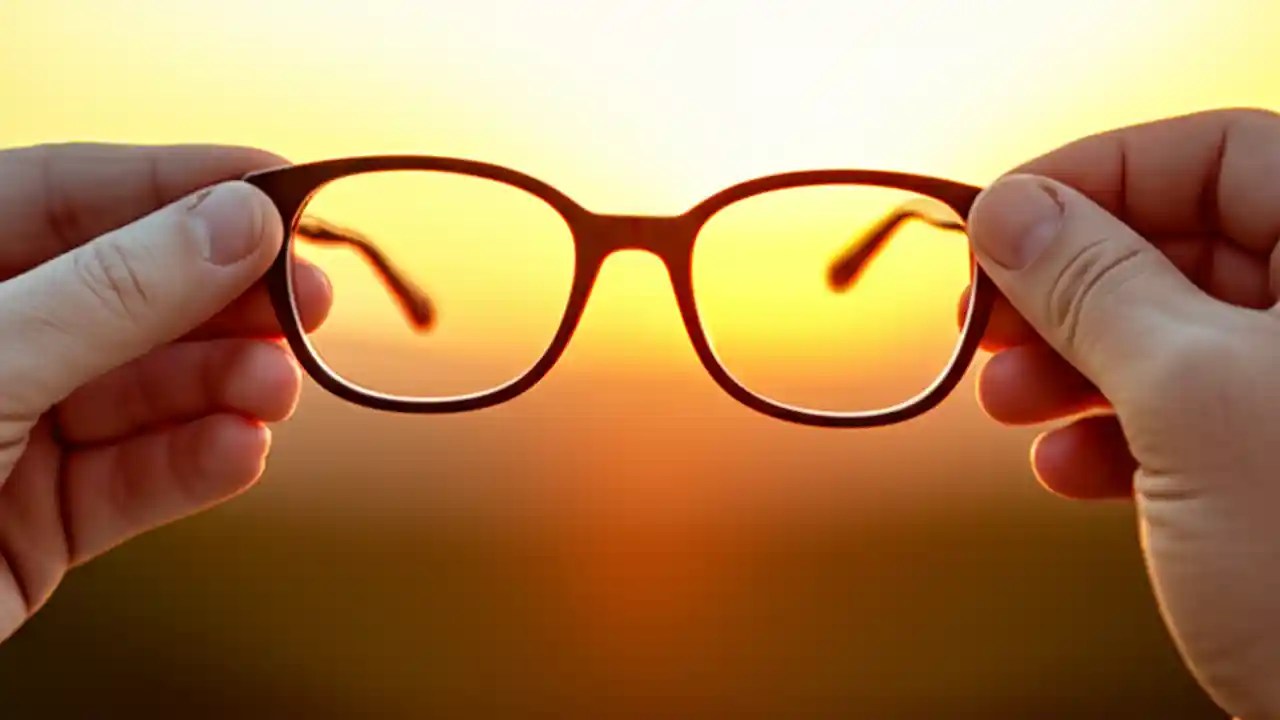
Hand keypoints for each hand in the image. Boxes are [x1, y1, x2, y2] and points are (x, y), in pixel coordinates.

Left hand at [0, 144, 331, 640]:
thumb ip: (114, 293)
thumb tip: (235, 222)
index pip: (67, 195)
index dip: (179, 184)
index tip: (280, 188)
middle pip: (128, 296)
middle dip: (222, 299)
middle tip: (306, 300)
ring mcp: (9, 435)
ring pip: (145, 393)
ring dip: (224, 389)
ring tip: (276, 390)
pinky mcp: (37, 521)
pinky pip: (135, 481)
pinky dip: (198, 466)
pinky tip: (241, 452)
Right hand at [968, 109, 1279, 718]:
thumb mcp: (1191, 398)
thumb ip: (1094, 286)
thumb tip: (1009, 209)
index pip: (1222, 152)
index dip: (1096, 173)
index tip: (997, 221)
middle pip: (1184, 245)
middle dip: (1067, 287)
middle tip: (985, 322)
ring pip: (1170, 338)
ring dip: (1070, 367)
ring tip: (1007, 404)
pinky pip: (1184, 421)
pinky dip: (1110, 440)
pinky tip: (1065, 473)